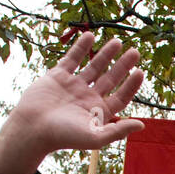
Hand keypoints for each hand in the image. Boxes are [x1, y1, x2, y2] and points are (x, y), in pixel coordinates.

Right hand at [0, 32, 145, 173]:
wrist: (33, 127)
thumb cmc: (64, 136)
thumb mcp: (96, 136)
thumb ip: (118, 130)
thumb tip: (142, 125)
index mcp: (98, 113)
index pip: (120, 96)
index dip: (131, 85)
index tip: (140, 71)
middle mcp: (88, 98)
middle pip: (110, 79)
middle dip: (122, 66)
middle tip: (135, 52)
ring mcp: (73, 86)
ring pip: (93, 67)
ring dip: (105, 55)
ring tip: (117, 42)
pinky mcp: (57, 76)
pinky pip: (72, 59)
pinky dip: (80, 48)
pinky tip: (90, 36)